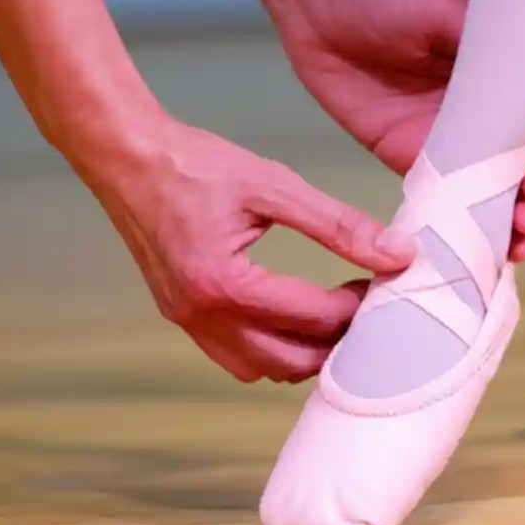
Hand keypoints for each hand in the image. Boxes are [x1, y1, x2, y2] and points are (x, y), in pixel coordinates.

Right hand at [75, 118, 416, 382]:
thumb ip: (340, 225)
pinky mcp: (182, 317)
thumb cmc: (196, 164)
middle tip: (365, 306)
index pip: (313, 318)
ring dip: (304, 352)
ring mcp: (188, 322)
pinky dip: (271, 349)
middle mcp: (203, 315)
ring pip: (263, 370)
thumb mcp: (276, 184)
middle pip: (292, 362)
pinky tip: (294, 315)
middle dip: (337, 342)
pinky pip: (235, 358)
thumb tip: (399, 253)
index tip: (382, 282)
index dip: (358, 306)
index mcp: (225, 283)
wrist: (125, 155)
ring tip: (334, 311)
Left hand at [232, 0, 524, 261]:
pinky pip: (437, 202)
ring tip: (516, 239)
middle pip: (521, 167)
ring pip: (485, 193)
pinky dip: (456, 230)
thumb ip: (486, 53)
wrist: (320, 5)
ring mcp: (443, 142)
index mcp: (498, 80)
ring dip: (505, 221)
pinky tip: (469, 250)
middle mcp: (477, 116)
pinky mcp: (406, 159)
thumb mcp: (448, 15)